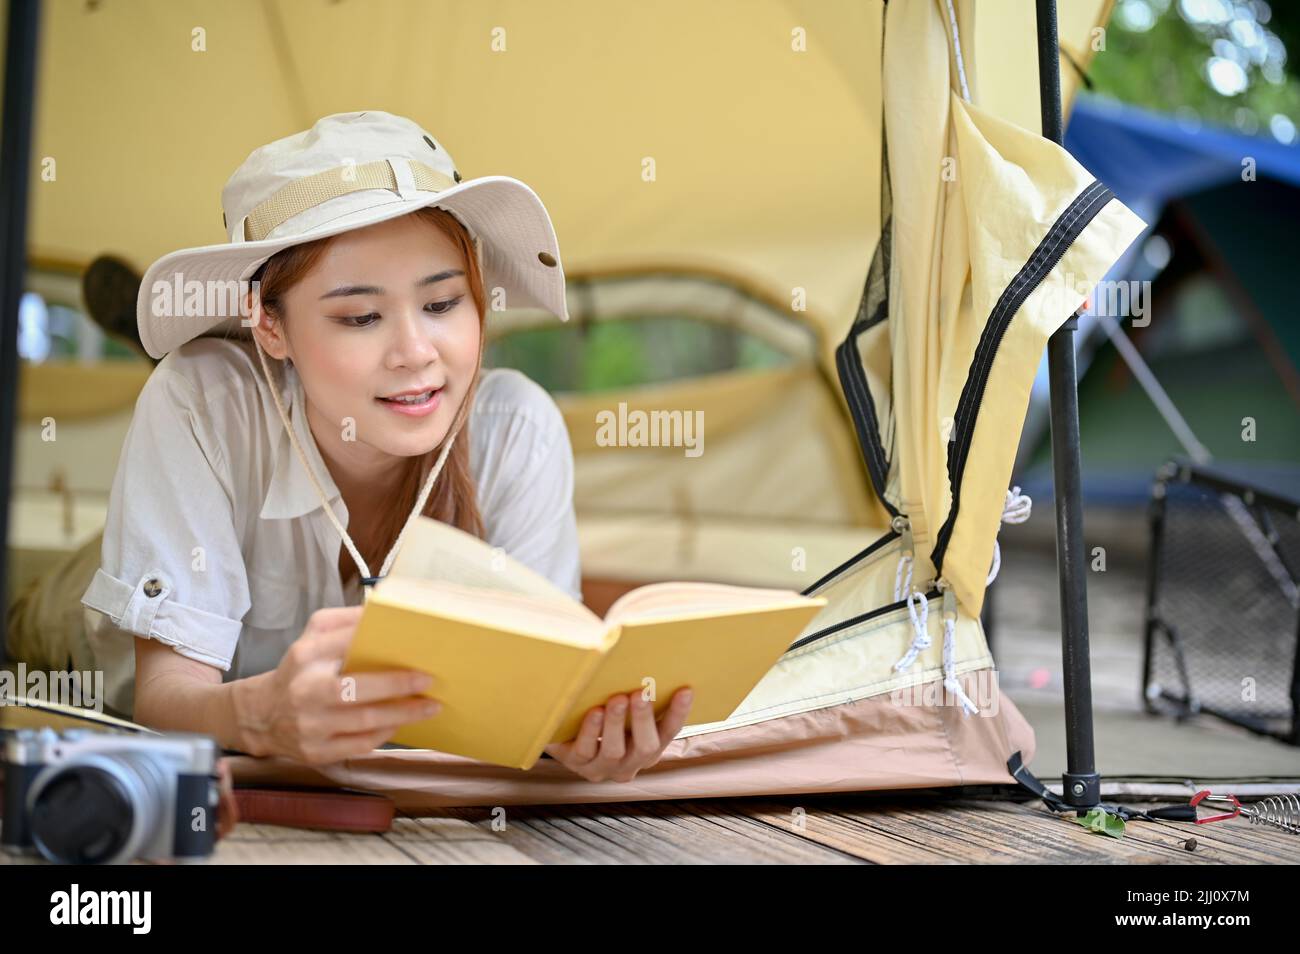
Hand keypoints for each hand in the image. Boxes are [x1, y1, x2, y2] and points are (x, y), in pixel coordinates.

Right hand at [234, 605, 441, 764]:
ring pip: (364, 721)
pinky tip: (401, 723)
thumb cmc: (301, 671)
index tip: (413, 642)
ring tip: (430, 705)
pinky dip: (385, 733)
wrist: (262, 715)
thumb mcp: (313, 637)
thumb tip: (383, 610)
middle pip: (355, 688)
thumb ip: (344, 622)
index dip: (379, 641)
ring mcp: (309, 725)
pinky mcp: (316, 752)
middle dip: (396, 684)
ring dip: (402, 713)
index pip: (347, 642)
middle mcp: (305, 690)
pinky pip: (360, 745)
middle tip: (428, 679)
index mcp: (305, 656)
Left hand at [542, 687, 692, 782]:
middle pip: (646, 747)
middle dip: (644, 719)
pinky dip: (591, 731)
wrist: (565, 735)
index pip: (669, 732)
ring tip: (617, 699)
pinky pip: (585, 751)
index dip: (679, 713)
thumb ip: (637, 695)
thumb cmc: (603, 712)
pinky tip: (594, 711)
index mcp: (649, 748)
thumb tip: (648, 657)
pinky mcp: (578, 765)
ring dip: (616, 724)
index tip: (686, 690)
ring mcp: (603, 768)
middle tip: (641, 693)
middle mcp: (630, 764)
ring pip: (614, 751)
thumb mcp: (624, 708)